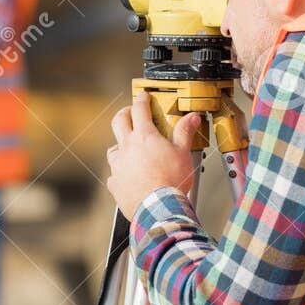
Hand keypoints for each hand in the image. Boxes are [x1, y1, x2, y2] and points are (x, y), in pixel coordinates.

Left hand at [105, 93, 201, 219]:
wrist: (159, 208)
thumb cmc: (171, 182)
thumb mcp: (183, 153)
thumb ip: (184, 132)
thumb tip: (192, 117)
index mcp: (144, 137)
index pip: (140, 109)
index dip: (141, 100)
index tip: (143, 96)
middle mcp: (127, 147)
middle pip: (119, 121)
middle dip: (125, 113)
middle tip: (130, 112)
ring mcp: (118, 165)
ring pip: (113, 148)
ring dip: (120, 145)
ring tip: (129, 148)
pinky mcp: (115, 183)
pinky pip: (114, 174)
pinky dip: (120, 172)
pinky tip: (128, 176)